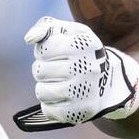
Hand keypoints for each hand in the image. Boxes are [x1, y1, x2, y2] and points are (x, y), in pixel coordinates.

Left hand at [12, 15, 138, 131]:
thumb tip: (29, 38)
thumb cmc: (82, 53)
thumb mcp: (70, 32)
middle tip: (55, 69)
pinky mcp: (81, 111)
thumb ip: (46, 27)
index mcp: (84, 45)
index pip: (44, 49)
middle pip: (39, 70)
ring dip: (44, 87)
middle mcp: (87, 68)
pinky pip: (49, 110)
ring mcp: (85, 91)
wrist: (110, 81)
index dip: (43, 51)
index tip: (53, 53)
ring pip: (42, 91)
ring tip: (56, 83)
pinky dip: (50, 105)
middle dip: (42, 69)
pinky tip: (61, 98)